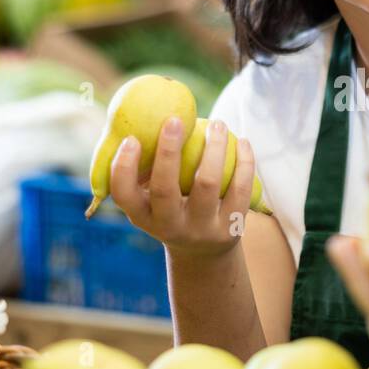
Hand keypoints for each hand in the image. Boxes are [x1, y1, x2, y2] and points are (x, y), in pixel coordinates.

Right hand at [109, 117, 255, 257]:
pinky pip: (240, 189)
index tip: (132, 138)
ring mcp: (201, 229)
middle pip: (165, 189)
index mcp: (143, 217)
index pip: (124, 195)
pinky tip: (243, 142)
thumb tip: (142, 117)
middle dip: (168, 151)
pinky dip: (244, 162)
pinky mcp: (230, 229)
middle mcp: (169, 227)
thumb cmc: (172, 208)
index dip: (124, 167)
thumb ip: (145, 168)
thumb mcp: (152, 198)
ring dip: (213, 148)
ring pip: (207, 184)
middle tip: (175, 119)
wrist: (203, 250)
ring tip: (217, 123)